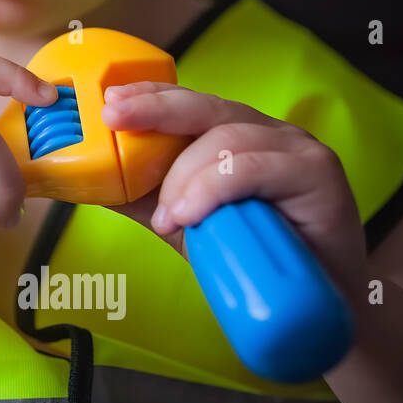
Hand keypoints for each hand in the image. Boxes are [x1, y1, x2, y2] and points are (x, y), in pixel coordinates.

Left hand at [100, 81, 368, 304]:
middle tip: (113, 118)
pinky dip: (212, 188)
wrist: (308, 306)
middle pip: (205, 107)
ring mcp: (295, 148)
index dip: (149, 96)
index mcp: (236, 133)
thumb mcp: (180, 220)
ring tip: (166, 218)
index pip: (189, 103)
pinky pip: (251, 166)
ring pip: (225, 139)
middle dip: (154, 109)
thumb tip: (85, 180)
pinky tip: (190, 215)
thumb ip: (140, 195)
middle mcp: (267, 131)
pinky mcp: (317, 172)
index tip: (109, 100)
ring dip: (183, 177)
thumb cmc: (246, 255)